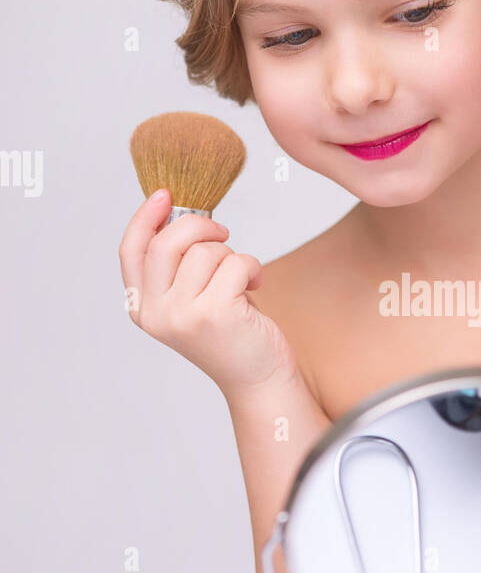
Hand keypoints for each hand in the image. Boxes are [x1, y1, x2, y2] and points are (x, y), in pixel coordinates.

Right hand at [119, 189, 296, 394]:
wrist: (258, 378)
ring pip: (205, 251)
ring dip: (231, 255)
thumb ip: (178, 264)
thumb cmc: (230, 332)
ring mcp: (182, 315)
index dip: (145, 217)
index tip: (164, 195)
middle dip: (200, 226)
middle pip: (166, 242)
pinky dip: (252, 267)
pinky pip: (235, 263)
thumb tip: (179, 212)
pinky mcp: (215, 314)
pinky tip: (254, 286)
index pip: (130, 251)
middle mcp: (155, 313)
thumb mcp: (191, 297)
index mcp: (142, 307)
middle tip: (223, 234)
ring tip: (241, 278)